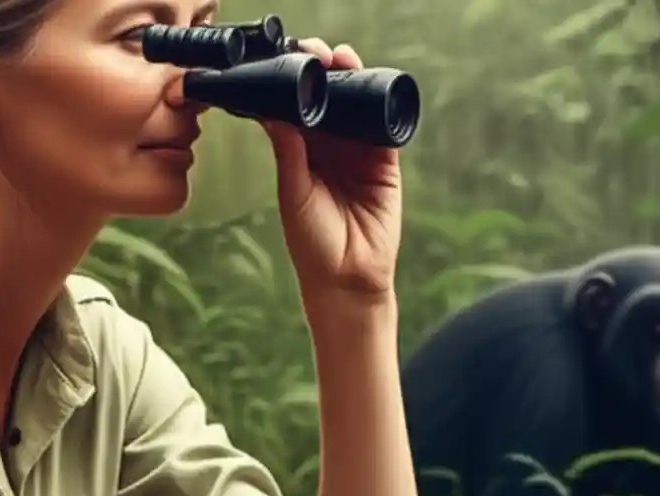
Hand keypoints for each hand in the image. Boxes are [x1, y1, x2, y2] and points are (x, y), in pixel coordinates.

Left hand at [260, 39, 403, 305]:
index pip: (297, 107)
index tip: (288, 61)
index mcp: (301, 152)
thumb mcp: (294, 193)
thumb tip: (275, 113)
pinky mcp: (385, 162)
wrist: (348, 277)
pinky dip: (379, 104)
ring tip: (342, 60)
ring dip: (351, 79)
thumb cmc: (312, 243)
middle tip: (317, 54)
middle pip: (328, 98)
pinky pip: (383, 126)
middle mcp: (330, 147)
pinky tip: (371, 84)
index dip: (294, 82)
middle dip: (324, 72)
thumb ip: (289, 154)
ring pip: (355, 105)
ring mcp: (359, 152)